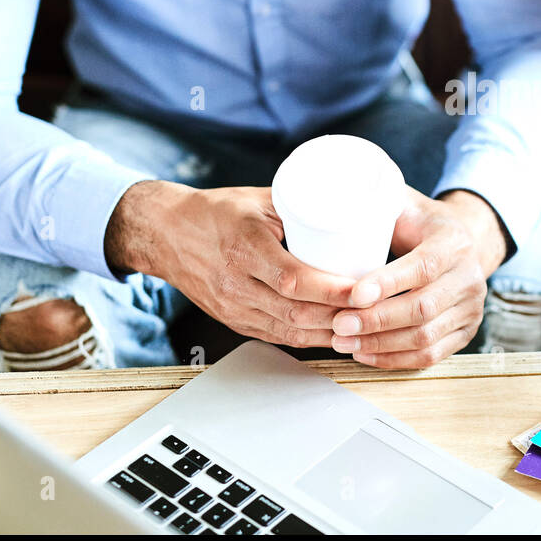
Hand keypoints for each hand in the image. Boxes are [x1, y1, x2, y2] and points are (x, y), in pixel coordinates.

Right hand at [105, 181, 353, 347]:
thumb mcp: (259, 200)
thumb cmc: (213, 211)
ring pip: (289, 332)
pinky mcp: (234, 320)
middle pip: (296, 312)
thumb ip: (301, 210)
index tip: (363, 289)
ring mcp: (233, 307)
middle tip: (375, 310)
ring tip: (363, 326)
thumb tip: (349, 213)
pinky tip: (333, 335)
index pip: (294, 279)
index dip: (332, 290)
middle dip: (340, 316)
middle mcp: (236, 283)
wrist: (166, 233)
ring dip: (329, 333)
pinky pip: (276, 337)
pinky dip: (308, 339)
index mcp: (244, 247)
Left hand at [328, 188, 504, 368]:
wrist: (461, 241)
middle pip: (423, 308)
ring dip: (381, 344)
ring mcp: (471, 308)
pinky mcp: (465, 331)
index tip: (354, 294)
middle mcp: (470, 277)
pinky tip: (365, 354)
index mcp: (455, 242)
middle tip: (338, 324)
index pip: (423, 266)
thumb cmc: (420, 222)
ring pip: (426, 337)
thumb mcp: (404, 202)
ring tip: (343, 341)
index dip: (388, 283)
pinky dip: (395, 360)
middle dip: (376, 321)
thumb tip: (335, 196)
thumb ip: (376, 197)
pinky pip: (431, 356)